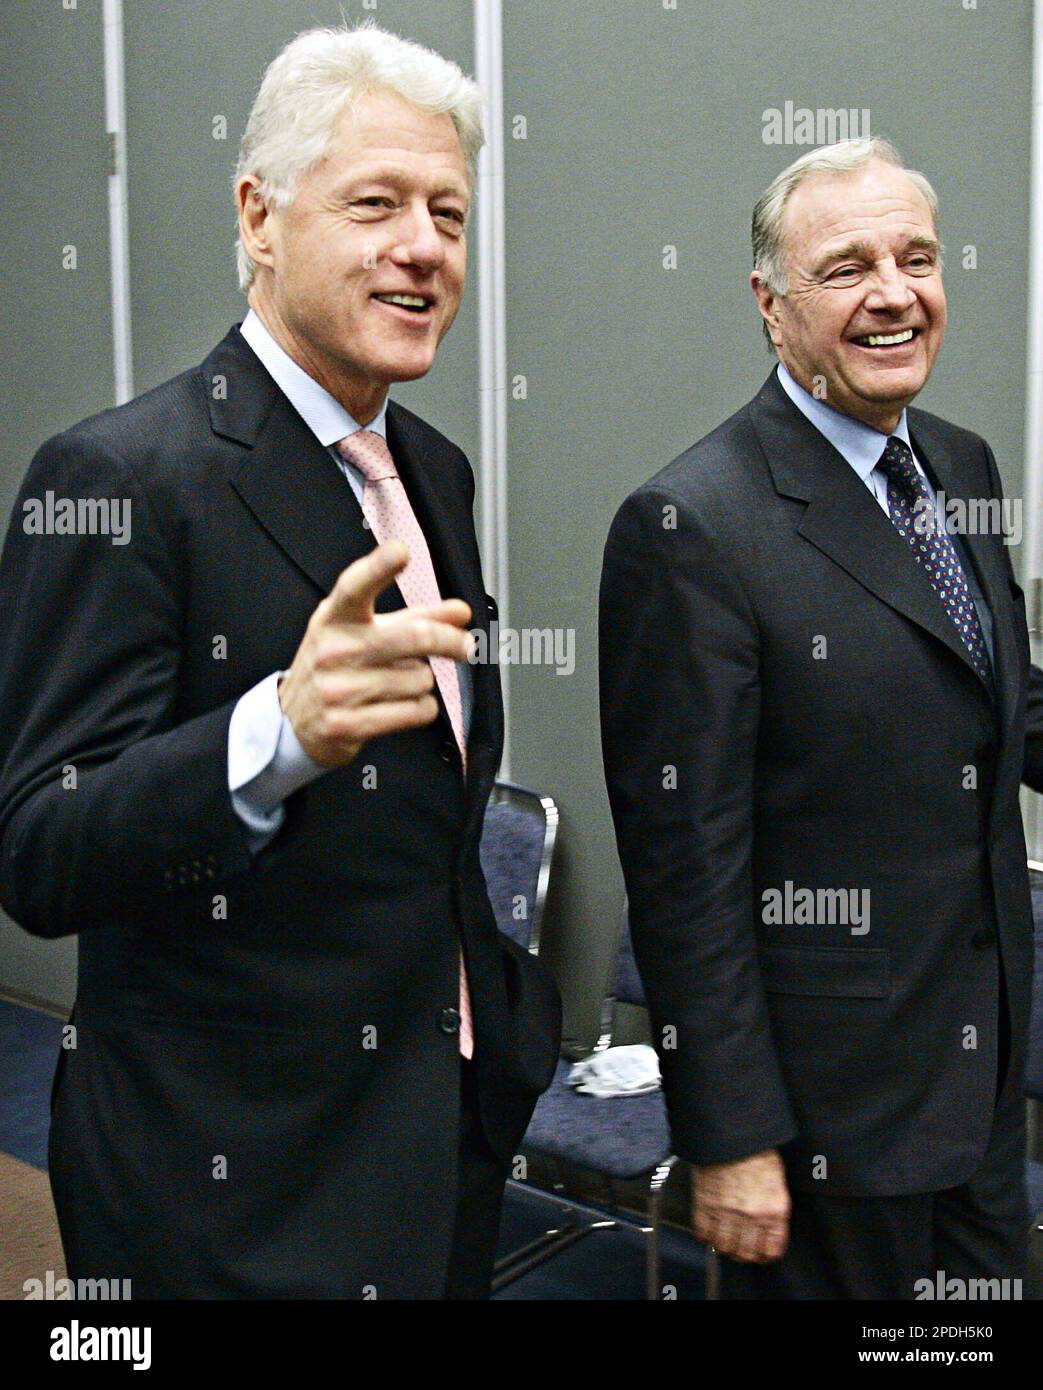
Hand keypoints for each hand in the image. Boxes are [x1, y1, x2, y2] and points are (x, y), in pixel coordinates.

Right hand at [278, 540, 472, 767]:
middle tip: (464, 644)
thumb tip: (461, 612)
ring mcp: (338, 689)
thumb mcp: (363, 632)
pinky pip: (415, 711)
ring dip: (423, 681)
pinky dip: (422, 708)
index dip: (378, 568)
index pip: (355, 587)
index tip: (400, 552)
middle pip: (412, 637)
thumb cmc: (336, 666)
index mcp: (335, 618)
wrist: (294, 721)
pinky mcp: (348, 724)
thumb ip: (414, 617)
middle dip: (448, 641)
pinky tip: (404, 705)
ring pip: (420, 678)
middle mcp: (333, 650)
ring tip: (401, 682)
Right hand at [691, 1148, 789, 1263]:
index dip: (765, 1254)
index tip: (761, 1252)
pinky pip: (703, 1233)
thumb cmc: (755, 1149)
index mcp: (774, 1209)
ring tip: (724, 1239)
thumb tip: (769, 1223)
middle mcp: (752, 1216)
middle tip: (741, 1248)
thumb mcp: (777, 1179)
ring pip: (724, 1247)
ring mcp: (726, 1212)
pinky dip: (705, 1235)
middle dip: (744, 1254)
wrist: (731, 1131)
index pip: (771, 1250)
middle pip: (746, 1254)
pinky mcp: (705, 1204)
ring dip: (724, 1246)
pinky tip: (709, 1229)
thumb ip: (773, 1205)